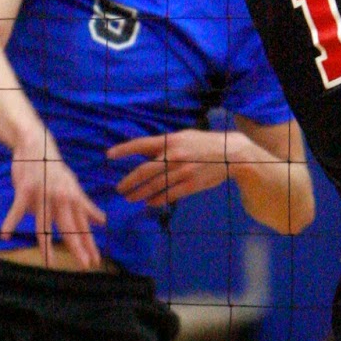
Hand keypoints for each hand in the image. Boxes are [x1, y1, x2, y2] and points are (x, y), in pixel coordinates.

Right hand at [2, 132, 106, 268]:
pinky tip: (5, 235)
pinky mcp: (26, 190)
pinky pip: (16, 210)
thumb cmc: (55, 169)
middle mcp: (61, 199)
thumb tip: (102, 222)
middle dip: (78, 247)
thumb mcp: (74, 187)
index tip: (95, 261)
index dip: (89, 244)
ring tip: (49, 262)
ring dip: (47, 245)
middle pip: (69, 227)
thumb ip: (86, 206)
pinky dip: (10, 222)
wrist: (36, 145)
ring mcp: (43, 195)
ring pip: (44, 224)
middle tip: (84, 265)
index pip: (83, 226)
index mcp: (72, 199)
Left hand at [109, 129, 242, 206]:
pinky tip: (149, 203)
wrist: (231, 154)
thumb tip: (143, 154)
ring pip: (155, 186)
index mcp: (170, 141)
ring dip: (139, 193)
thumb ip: (164, 145)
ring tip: (130, 198)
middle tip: (119, 188)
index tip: (109, 155)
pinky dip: (156, 200)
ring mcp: (183, 172)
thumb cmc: (204, 144)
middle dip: (129, 181)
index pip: (141, 145)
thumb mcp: (184, 137)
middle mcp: (174, 156)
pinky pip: (169, 195)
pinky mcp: (191, 185)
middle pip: (144, 171)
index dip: (124, 150)